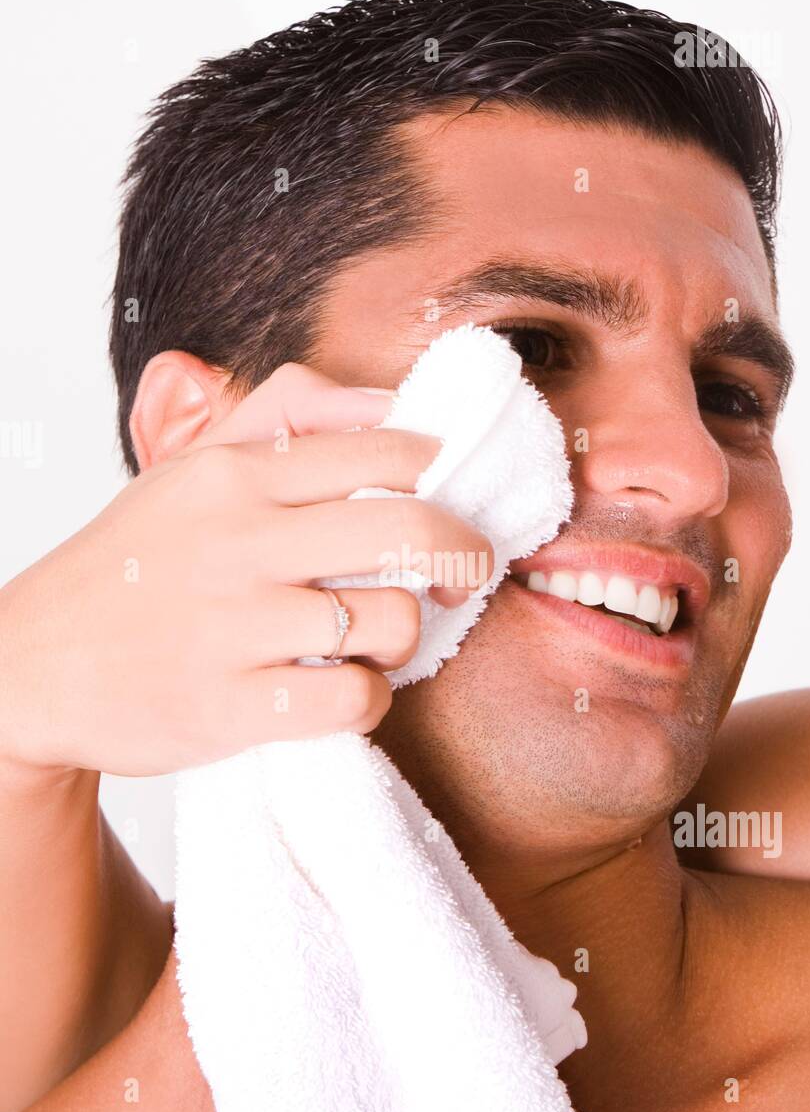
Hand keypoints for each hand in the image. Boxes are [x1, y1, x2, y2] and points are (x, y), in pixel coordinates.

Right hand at [0, 364, 492, 774]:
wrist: (34, 667)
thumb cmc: (131, 566)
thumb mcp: (189, 469)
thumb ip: (286, 414)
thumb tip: (388, 404)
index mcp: (232, 474)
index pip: (384, 450)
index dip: (440, 476)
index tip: (446, 499)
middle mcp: (235, 542)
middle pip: (410, 530)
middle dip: (464, 554)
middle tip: (462, 574)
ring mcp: (231, 628)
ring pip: (391, 620)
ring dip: (403, 636)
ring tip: (372, 640)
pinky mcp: (229, 708)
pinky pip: (353, 699)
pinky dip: (368, 698)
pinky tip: (342, 687)